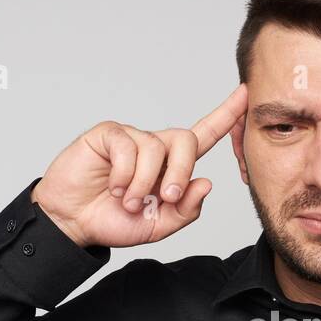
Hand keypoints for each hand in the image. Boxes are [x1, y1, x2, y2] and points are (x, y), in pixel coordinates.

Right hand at [31, 84, 248, 248]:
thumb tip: (206, 183)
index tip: (246, 95)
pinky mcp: (108, 134)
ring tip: (127, 201)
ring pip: (155, 147)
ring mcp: (130, 138)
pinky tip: (113, 188)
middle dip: (181, 170)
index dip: (226, 116)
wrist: (74, 224)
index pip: (204, 136)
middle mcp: (154, 147)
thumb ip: (186, 210)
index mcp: (172, 166)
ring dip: (143, 182)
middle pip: (186, 139)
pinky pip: (127, 146)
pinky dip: (123, 174)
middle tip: (166, 197)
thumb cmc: (114, 221)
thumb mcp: (159, 226)